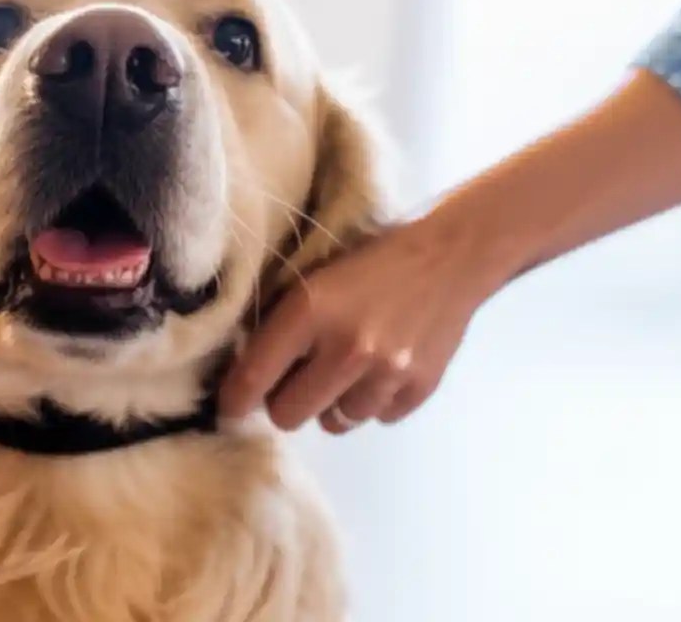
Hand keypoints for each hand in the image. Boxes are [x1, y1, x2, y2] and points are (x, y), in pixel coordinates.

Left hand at [221, 222, 503, 432]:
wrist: (450, 257)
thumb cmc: (370, 263)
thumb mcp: (312, 280)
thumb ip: (280, 325)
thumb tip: (246, 378)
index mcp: (310, 311)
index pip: (254, 377)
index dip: (235, 399)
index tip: (230, 408)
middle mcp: (347, 349)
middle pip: (288, 416)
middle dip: (285, 402)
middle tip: (296, 380)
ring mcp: (387, 373)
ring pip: (334, 423)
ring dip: (333, 403)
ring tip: (346, 371)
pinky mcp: (419, 388)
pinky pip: (376, 419)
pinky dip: (372, 402)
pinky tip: (379, 371)